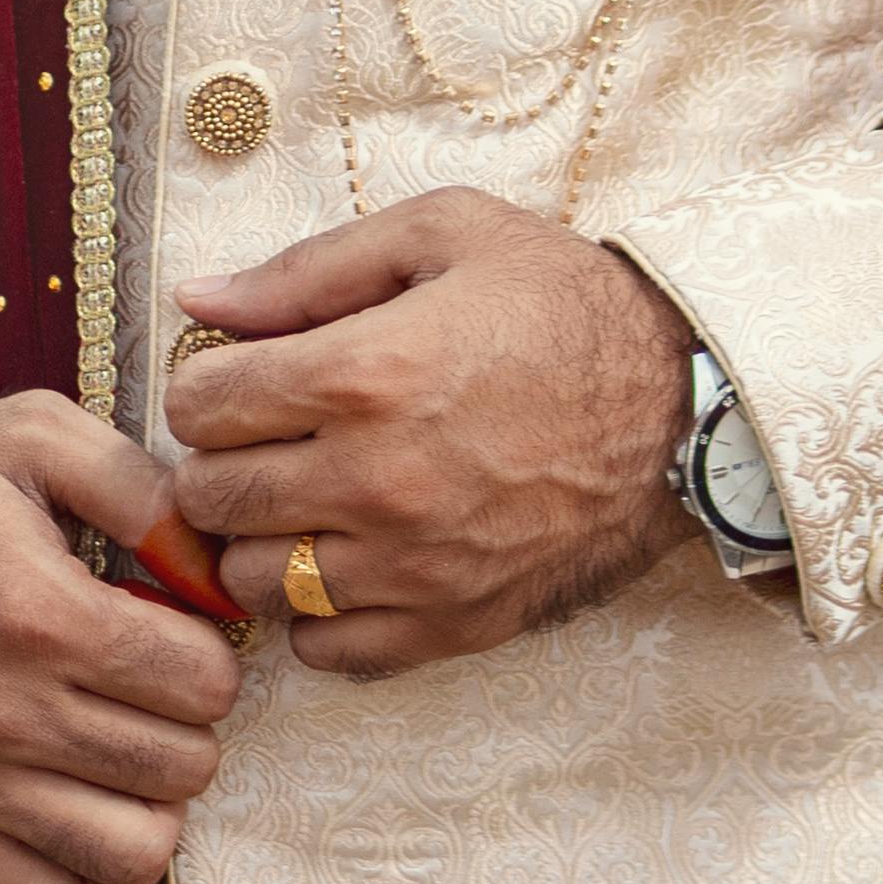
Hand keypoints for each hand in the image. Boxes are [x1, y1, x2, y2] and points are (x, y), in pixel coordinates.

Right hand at [0, 399, 244, 883]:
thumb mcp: (34, 434)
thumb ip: (142, 488)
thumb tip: (215, 572)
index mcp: (41, 617)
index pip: (204, 682)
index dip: (209, 648)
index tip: (170, 625)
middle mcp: (7, 716)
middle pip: (183, 764)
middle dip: (189, 717)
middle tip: (151, 680)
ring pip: (138, 846)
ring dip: (157, 797)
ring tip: (131, 744)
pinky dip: (105, 877)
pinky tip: (105, 813)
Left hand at [165, 191, 685, 677]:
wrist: (686, 407)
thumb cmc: (563, 306)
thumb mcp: (442, 237)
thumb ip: (306, 269)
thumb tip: (197, 298)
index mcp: (362, 375)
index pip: (197, 405)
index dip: (207, 384)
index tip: (240, 378)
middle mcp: (375, 480)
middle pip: (211, 498)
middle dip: (222, 461)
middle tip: (265, 439)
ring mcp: (413, 564)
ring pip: (255, 581)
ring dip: (262, 541)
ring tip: (303, 500)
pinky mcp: (453, 622)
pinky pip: (327, 647)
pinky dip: (319, 612)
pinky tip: (348, 560)